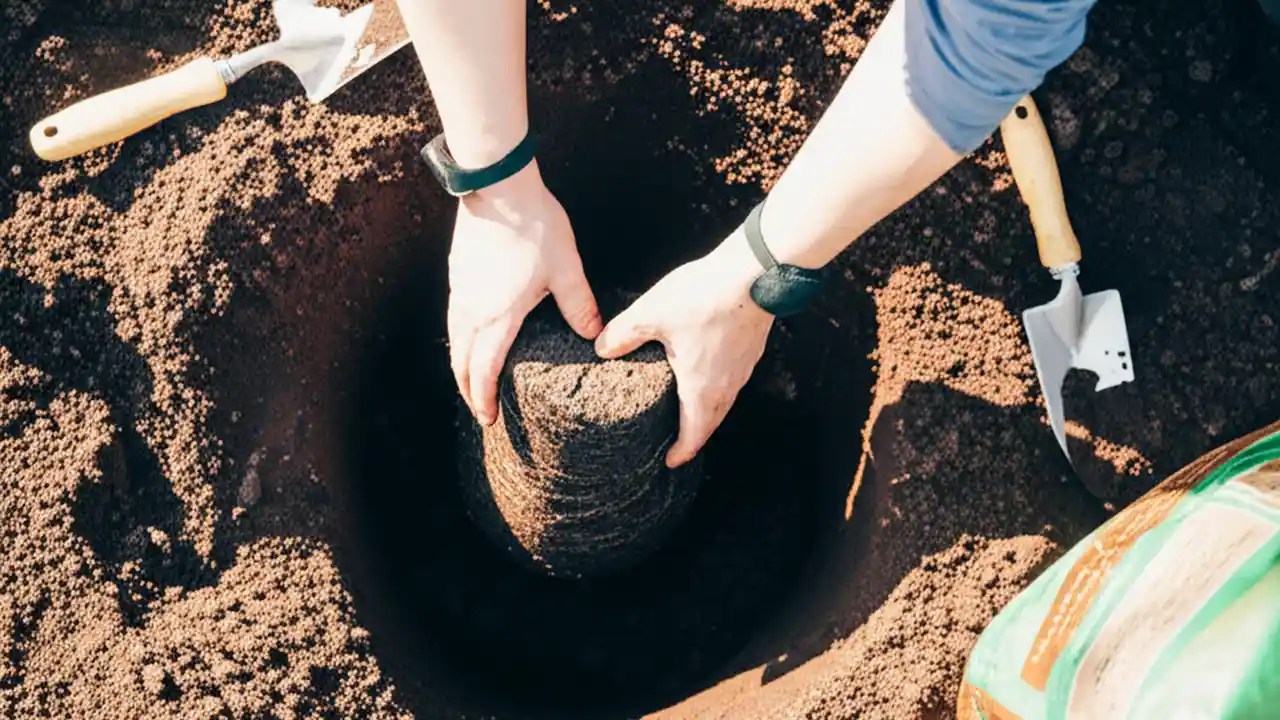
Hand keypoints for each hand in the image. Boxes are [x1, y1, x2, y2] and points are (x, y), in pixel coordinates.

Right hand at [448, 163, 601, 424]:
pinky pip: (455, 319)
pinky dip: (460, 340)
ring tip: (474, 381)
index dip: (484, 399)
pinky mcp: (457, 275)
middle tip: (481, 411)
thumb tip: (594, 335)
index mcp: (498, 316)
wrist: (499, 186)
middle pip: (461, 363)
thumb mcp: (567, 269)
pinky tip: (472, 338)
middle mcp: (472, 310)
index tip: (490, 418)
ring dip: (462, 367)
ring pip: (455, 341)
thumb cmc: (534, 226)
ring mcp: (461, 292)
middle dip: (469, 391)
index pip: (484, 372)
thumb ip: (579, 305)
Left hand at [595, 229, 773, 467]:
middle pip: (711, 423)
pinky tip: (707, 370)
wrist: (755, 273)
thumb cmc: (704, 297)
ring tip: (689, 410)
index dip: (681, 453)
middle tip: (677, 443)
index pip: (693, 436)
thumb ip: (623, 334)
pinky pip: (733, 380)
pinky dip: (719, 387)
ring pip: (724, 402)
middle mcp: (727, 386)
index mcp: (701, 389)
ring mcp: (743, 368)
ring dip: (707, 412)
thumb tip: (602, 349)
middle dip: (694, 437)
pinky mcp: (751, 349)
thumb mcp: (651, 314)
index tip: (670, 462)